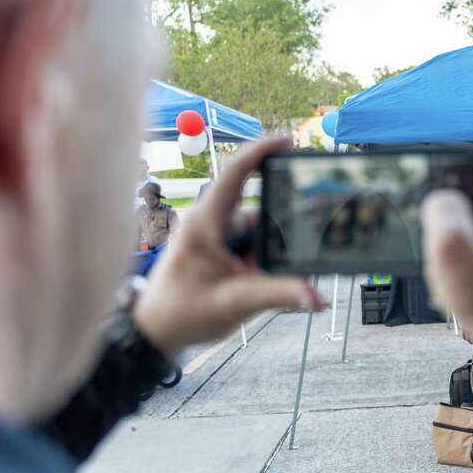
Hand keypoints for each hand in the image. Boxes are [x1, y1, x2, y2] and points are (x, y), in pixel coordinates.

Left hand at [133, 137, 324, 355]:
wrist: (155, 331)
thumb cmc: (181, 312)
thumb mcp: (236, 302)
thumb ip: (281, 295)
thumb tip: (317, 297)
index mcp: (206, 222)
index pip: (235, 173)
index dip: (261, 152)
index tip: (288, 141)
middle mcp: (212, 222)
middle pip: (259, 210)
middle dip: (279, 231)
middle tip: (287, 252)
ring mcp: (217, 235)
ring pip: (259, 231)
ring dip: (269, 253)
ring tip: (263, 279)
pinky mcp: (221, 249)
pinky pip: (253, 245)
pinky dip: (263, 260)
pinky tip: (261, 280)